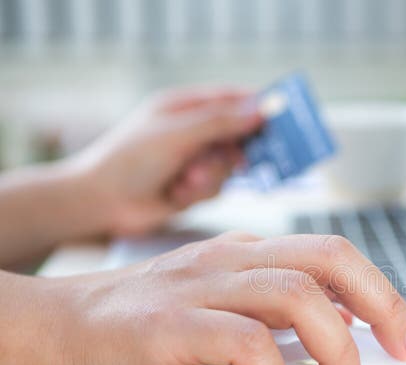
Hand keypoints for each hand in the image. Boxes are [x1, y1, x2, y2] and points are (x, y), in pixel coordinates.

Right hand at [21, 233, 405, 364]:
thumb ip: (279, 313)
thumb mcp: (223, 306)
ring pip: (296, 295)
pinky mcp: (167, 323)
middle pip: (330, 258)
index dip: (387, 290)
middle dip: (383, 305)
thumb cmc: (149, 324)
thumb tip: (346, 331)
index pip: (335, 254)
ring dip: (337, 349)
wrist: (56, 327)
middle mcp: (231, 258)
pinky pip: (241, 341)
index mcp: (249, 252)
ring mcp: (199, 285)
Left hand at [74, 87, 263, 235]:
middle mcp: (191, 131)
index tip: (281, 114)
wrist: (101, 203)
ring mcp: (192, 160)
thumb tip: (261, 110)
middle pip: (236, 134)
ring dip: (210, 175)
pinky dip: (200, 191)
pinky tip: (177, 193)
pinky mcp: (192, 187)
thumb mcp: (179, 134)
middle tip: (245, 160)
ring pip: (229, 165)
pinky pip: (217, 187)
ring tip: (186, 180)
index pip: (229, 98)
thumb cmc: (131, 159)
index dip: (255, 105)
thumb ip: (222, 122)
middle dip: (236, 150)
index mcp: (183, 106)